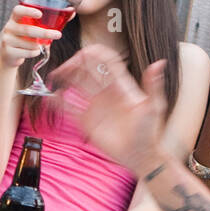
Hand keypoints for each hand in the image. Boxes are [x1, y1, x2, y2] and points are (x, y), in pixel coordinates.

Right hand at [0, 3, 69, 70]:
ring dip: (39, 45)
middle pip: (28, 30)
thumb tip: (72, 13)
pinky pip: (27, 53)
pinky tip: (35, 50)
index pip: (18, 10)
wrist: (9, 53)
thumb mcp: (32, 26)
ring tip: (41, 44)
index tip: (40, 14)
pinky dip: (35, 52)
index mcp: (15, 18)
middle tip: (58, 34)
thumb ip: (48, 20)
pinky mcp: (8, 51)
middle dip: (44, 33)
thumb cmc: (25, 36)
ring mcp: (7, 39)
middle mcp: (9, 27)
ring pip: (29, 43)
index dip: (28, 11)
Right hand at [50, 45, 166, 172]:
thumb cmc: (150, 132)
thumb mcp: (154, 106)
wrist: (141, 155)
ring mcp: (96, 105)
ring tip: (53, 78)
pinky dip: (59, 102)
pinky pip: (70, 108)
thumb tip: (159, 63)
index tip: (79, 56)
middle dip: (73, 65)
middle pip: (87, 70)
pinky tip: (50, 98)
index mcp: (121, 85)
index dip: (92, 54)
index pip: (105, 61)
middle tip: (61, 69)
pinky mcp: (88, 121)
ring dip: (64, 78)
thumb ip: (153, 85)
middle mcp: (107, 92)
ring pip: (77, 85)